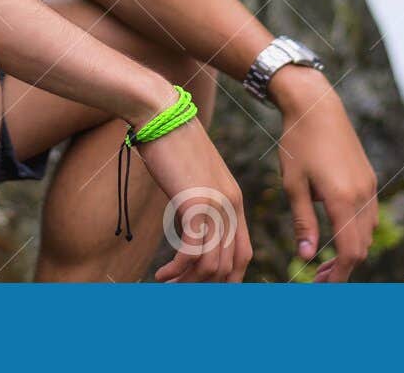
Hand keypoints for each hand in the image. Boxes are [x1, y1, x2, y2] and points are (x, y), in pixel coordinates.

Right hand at [133, 119, 253, 281]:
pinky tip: (162, 273)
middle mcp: (230, 205)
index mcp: (234, 200)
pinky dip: (177, 270)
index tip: (204, 288)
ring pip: (212, 264)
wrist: (160, 112)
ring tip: (167, 284)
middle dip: (206, 287)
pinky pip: (192, 252)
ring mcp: (214, 204)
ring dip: (188, 282)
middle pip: (230, 265)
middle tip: (180, 291)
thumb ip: (199, 203)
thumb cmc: (170, 142)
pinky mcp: (194, 202)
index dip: (228, 278)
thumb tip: (189, 228)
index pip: (243, 253)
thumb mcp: (193, 177)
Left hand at [271, 67, 377, 281]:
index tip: (321, 286)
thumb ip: (303, 222)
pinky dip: (356, 231)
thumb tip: (307, 257)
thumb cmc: (297, 142)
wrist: (316, 104)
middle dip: (343, 268)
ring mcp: (369, 185)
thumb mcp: (293, 184)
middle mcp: (362, 194)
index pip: (348, 252)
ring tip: (325, 260)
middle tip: (318, 279)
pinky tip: (336, 232)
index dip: (337, 275)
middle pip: (361, 247)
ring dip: (351, 250)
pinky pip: (368, 214)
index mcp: (342, 199)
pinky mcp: (369, 177)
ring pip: (367, 232)